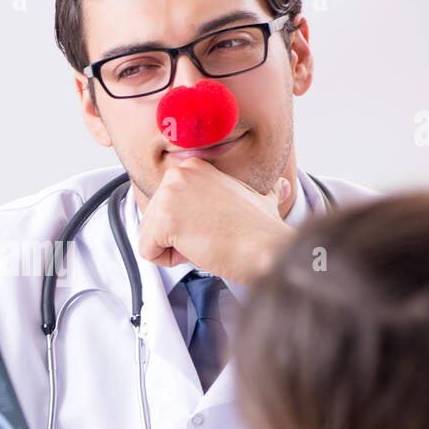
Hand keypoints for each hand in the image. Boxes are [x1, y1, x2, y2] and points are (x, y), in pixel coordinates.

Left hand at [138, 157, 294, 285]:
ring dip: (174, 249)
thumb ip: (260, 192)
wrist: (265, 248)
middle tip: (209, 236)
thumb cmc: (262, 230)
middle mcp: (178, 174)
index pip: (165, 205)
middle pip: (152, 220)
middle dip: (177, 237)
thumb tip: (281, 187)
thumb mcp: (260, 199)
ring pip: (148, 237)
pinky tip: (197, 250)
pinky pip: (147, 252)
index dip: (187, 224)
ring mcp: (169, 195)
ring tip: (205, 242)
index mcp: (193, 167)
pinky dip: (168, 261)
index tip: (211, 225)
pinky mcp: (164, 220)